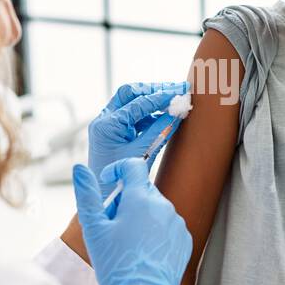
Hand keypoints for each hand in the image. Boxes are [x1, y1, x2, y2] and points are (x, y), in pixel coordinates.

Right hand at [72, 157, 191, 284]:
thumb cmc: (115, 265)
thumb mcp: (94, 229)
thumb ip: (86, 195)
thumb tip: (79, 168)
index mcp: (141, 199)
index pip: (133, 166)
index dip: (118, 170)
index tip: (108, 182)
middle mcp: (164, 206)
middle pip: (142, 190)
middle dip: (127, 200)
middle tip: (113, 226)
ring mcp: (177, 224)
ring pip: (156, 209)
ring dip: (142, 216)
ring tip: (129, 244)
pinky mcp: (184, 240)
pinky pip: (168, 226)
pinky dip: (156, 232)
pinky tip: (144, 252)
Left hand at [88, 82, 188, 196]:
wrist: (105, 196)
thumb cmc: (120, 179)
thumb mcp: (143, 153)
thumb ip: (159, 130)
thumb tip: (177, 112)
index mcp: (108, 125)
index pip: (138, 103)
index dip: (162, 96)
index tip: (180, 91)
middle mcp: (103, 120)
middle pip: (130, 93)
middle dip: (154, 89)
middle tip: (177, 89)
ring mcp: (106, 123)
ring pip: (130, 100)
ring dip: (152, 99)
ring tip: (173, 101)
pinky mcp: (112, 129)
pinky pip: (131, 114)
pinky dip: (148, 112)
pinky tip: (163, 115)